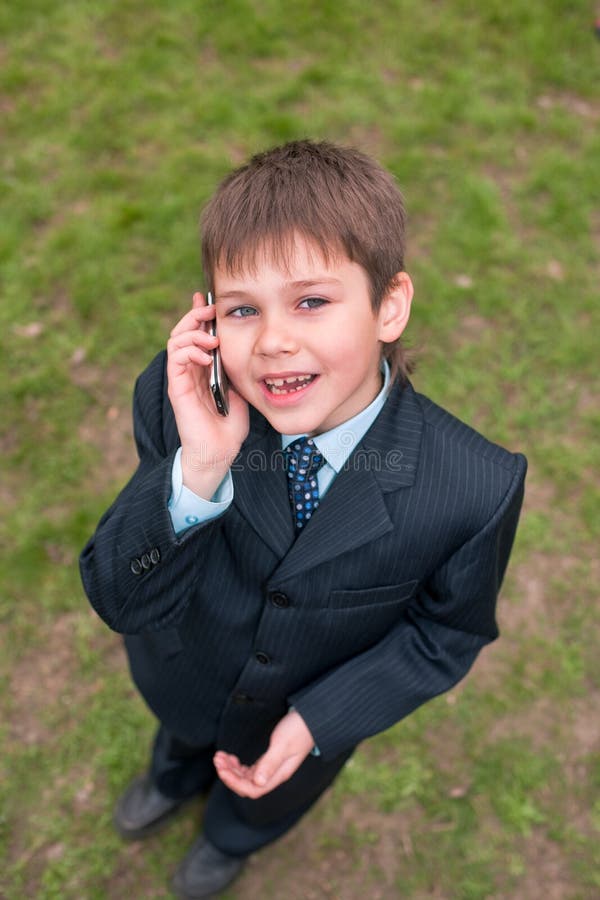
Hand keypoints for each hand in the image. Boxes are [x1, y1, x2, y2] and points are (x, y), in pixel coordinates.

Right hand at [167, 292, 248, 497]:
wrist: (219, 452)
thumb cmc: (229, 426)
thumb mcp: (239, 389)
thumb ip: (236, 367)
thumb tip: (242, 345)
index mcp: (203, 367)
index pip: (196, 333)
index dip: (199, 314)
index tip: (209, 299)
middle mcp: (189, 370)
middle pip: (182, 331)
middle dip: (195, 315)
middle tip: (210, 309)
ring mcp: (182, 378)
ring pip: (176, 340)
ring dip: (193, 332)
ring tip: (212, 337)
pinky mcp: (178, 388)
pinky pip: (175, 359)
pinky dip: (189, 350)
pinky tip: (207, 355)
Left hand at [213, 710, 314, 798]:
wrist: (311, 718)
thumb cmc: (299, 729)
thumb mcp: (283, 744)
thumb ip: (270, 763)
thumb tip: (257, 782)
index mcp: (278, 774)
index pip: (252, 789)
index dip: (234, 782)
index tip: (221, 769)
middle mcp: (274, 775)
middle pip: (247, 785)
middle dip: (230, 775)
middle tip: (217, 759)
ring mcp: (272, 768)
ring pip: (247, 777)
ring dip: (232, 769)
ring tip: (220, 757)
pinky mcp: (270, 759)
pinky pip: (250, 770)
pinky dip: (238, 765)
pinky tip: (231, 758)